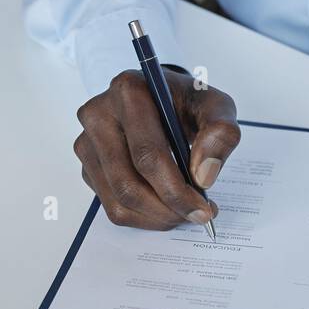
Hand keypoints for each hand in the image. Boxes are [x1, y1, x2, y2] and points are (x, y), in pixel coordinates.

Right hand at [74, 68, 239, 228]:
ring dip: (156, 218)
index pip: (147, 155)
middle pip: (128, 184)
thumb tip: (203, 176)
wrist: (163, 101)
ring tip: (184, 211)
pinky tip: (165, 206)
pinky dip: (144, 217)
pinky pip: (112, 207)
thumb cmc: (187, 103)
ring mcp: (87, 143)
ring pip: (118, 202)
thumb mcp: (217, 106)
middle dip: (167, 210)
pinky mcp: (88, 166)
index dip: (176, 191)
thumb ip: (220, 134)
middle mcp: (98, 115)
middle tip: (197, 216)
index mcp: (128, 90)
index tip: (203, 209)